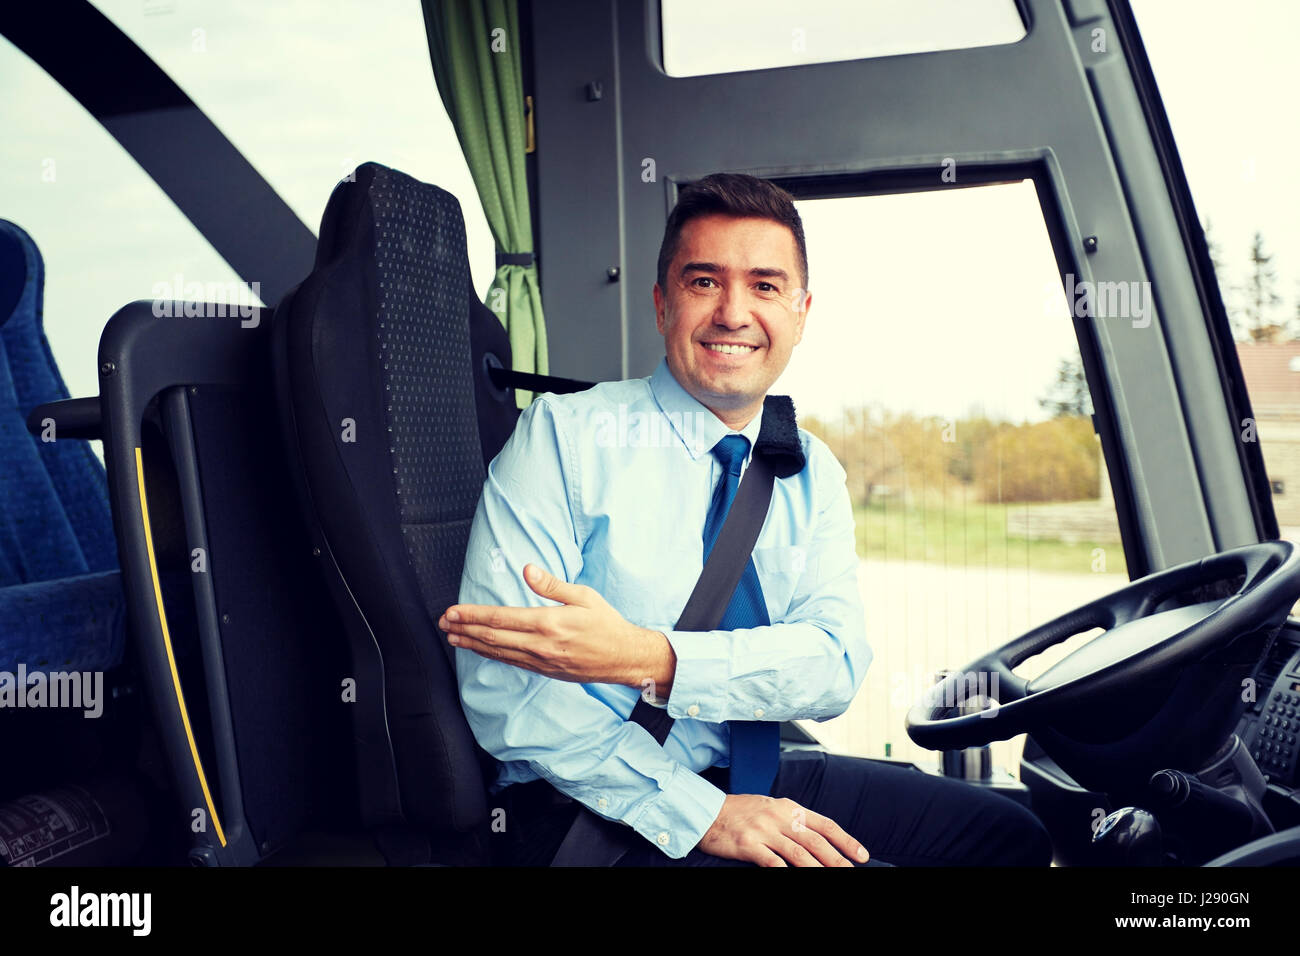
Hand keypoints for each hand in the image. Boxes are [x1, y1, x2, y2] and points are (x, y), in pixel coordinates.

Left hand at [439, 564, 675, 689]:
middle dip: (464, 629)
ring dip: (472, 644)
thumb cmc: (606, 624)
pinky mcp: (544, 670)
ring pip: (498, 652)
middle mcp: (540, 645)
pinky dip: (491, 655)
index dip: (473, 615)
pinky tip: (480, 649)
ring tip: (452, 637)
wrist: (624, 658)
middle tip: (444, 623)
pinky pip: (511, 662)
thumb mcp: (583, 596)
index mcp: (548, 623)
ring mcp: (541, 661)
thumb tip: (527, 570)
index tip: (453, 611)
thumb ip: (552, 585)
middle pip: (493, 637)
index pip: (500, 618)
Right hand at [697, 794, 870, 866]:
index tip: (861, 855)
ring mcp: (763, 830)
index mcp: (788, 807)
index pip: (825, 824)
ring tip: (832, 879)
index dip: (845, 840)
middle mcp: (779, 817)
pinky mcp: (748, 844)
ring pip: (799, 853)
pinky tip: (793, 878)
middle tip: (851, 872)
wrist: (707, 811)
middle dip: (838, 859)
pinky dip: (785, 872)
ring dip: (818, 869)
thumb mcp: (771, 808)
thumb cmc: (741, 812)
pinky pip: (772, 862)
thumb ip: (793, 820)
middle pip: (816, 840)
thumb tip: (819, 838)